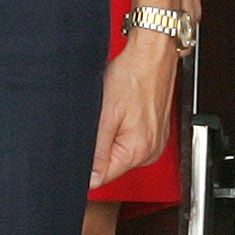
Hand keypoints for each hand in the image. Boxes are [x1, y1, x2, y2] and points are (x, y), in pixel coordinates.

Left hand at [91, 31, 178, 186]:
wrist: (152, 55)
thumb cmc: (132, 76)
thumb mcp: (105, 115)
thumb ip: (97, 151)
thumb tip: (90, 179)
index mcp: (138, 151)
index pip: (102, 177)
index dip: (85, 166)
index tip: (79, 148)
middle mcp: (150, 152)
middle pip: (112, 166)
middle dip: (98, 149)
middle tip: (98, 123)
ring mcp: (155, 143)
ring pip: (120, 154)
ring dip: (110, 139)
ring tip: (112, 114)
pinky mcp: (156, 134)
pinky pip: (131, 142)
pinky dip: (122, 132)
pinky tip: (122, 114)